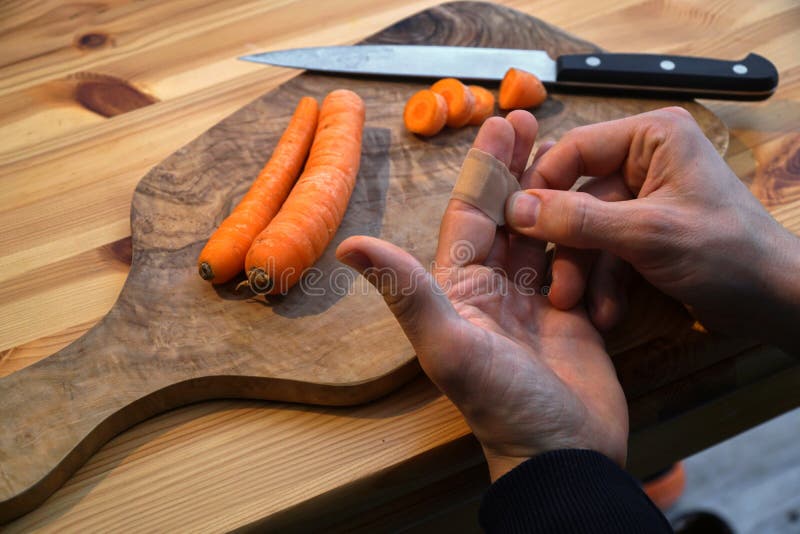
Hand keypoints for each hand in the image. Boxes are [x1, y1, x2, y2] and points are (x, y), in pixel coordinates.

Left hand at [337, 112, 627, 480]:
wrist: (562, 453)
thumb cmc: (504, 406)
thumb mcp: (450, 344)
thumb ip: (406, 289)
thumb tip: (347, 245)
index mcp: (461, 289)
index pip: (469, 213)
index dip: (483, 167)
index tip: (499, 123)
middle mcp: (493, 289)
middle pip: (505, 214)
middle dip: (519, 167)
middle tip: (531, 118)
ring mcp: (534, 300)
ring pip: (541, 231)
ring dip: (553, 194)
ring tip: (574, 155)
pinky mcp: (571, 314)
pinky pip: (576, 260)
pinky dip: (584, 236)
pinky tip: (597, 210)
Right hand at [505, 107, 799, 352]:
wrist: (777, 304)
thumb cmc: (726, 255)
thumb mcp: (646, 234)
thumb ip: (578, 219)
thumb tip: (515, 208)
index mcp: (652, 138)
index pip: (576, 149)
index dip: (542, 185)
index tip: (514, 222)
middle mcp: (645, 161)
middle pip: (578, 196)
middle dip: (568, 245)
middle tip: (547, 278)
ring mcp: (645, 200)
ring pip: (589, 230)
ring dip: (584, 272)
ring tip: (577, 307)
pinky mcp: (646, 235)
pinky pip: (608, 251)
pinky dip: (605, 282)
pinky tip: (606, 312)